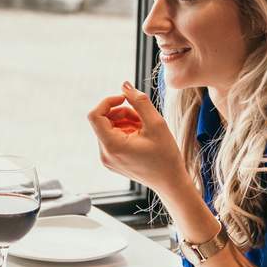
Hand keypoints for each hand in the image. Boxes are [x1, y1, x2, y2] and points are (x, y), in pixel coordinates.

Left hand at [87, 81, 185, 195]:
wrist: (171, 182)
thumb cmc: (166, 156)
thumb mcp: (156, 123)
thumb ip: (139, 101)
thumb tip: (124, 85)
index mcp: (112, 146)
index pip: (95, 115)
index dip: (107, 101)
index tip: (124, 98)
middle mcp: (104, 154)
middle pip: (103, 121)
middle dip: (121, 112)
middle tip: (142, 116)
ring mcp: (107, 159)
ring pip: (109, 128)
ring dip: (125, 121)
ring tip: (144, 127)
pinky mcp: (112, 161)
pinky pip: (112, 137)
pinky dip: (125, 131)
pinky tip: (141, 136)